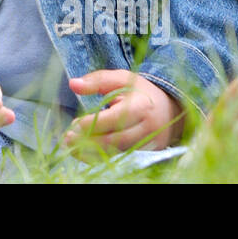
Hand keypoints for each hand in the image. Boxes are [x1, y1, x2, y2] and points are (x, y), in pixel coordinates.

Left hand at [62, 70, 184, 159]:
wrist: (170, 110)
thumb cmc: (139, 91)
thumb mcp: (121, 79)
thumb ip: (97, 80)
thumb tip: (73, 84)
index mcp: (142, 106)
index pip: (116, 118)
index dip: (94, 123)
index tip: (75, 124)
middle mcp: (147, 128)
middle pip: (116, 140)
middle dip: (89, 141)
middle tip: (67, 138)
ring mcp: (148, 144)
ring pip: (117, 153)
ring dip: (91, 152)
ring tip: (70, 147)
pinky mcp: (145, 155)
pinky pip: (119, 159)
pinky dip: (99, 157)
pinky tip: (82, 153)